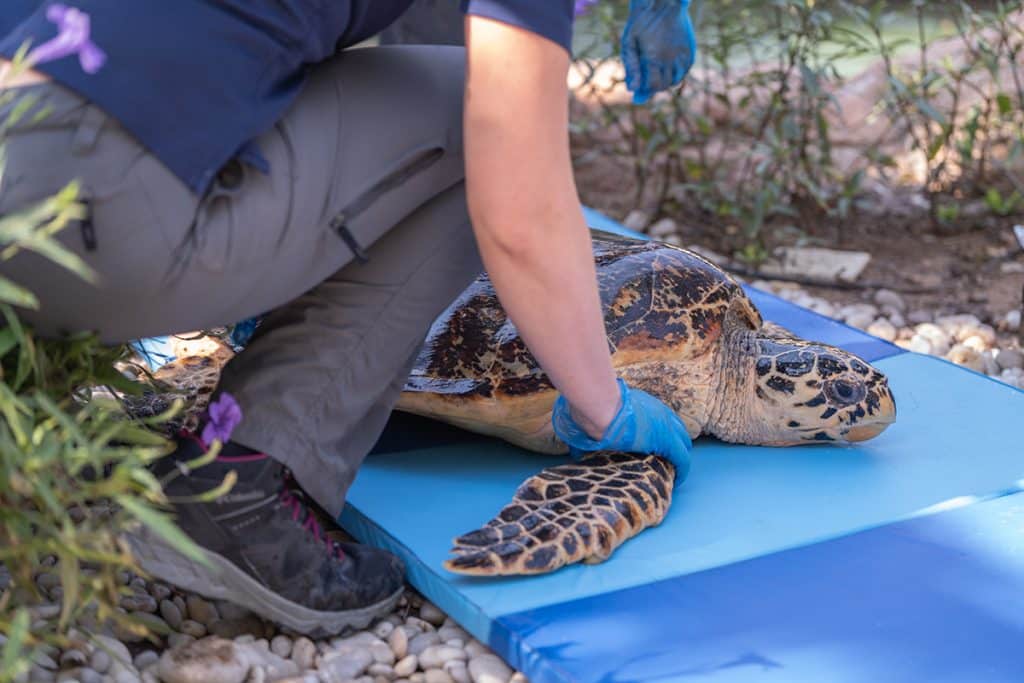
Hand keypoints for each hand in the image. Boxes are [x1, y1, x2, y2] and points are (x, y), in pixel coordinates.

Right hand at [552, 379, 691, 480]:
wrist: (600, 407)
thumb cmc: (595, 405)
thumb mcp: (599, 409)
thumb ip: (596, 419)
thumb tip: (579, 430)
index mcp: (644, 406)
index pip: (661, 421)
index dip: (661, 435)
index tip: (655, 446)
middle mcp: (659, 413)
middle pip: (676, 431)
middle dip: (674, 445)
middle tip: (667, 460)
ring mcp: (665, 426)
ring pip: (682, 444)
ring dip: (677, 458)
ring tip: (672, 472)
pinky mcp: (667, 441)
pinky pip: (682, 459)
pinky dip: (682, 469)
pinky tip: (679, 480)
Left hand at [621, 0, 696, 104]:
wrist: (663, 3)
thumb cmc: (641, 22)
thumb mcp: (629, 42)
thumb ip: (631, 66)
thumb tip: (632, 89)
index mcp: (653, 58)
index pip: (653, 86)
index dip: (646, 90)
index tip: (641, 88)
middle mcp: (670, 58)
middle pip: (665, 85)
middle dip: (656, 86)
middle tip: (649, 81)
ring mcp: (682, 54)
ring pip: (676, 80)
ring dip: (667, 81)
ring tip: (658, 73)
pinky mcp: (690, 50)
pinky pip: (685, 70)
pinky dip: (677, 74)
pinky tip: (669, 68)